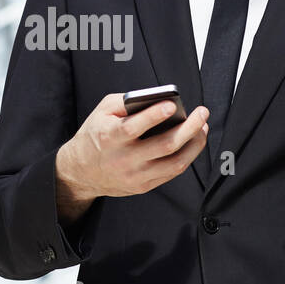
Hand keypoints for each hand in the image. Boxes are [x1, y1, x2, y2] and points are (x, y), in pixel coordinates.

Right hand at [56, 93, 208, 219]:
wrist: (81, 171)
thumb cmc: (95, 136)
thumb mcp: (102, 111)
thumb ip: (126, 101)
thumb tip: (156, 97)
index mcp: (110, 137)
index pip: (134, 128)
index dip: (154, 115)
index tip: (171, 105)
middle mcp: (124, 159)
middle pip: (164, 145)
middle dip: (189, 127)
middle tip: (202, 113)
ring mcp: (136, 175)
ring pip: (175, 162)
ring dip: (195, 144)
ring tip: (202, 128)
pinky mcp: (144, 186)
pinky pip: (172, 172)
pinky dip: (187, 156)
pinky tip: (193, 143)